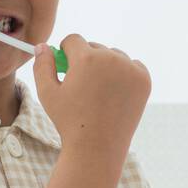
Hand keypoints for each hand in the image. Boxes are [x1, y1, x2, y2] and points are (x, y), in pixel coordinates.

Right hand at [32, 34, 150, 157]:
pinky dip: (125, 73)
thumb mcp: (47, 93)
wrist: (98, 147)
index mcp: (86, 58)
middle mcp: (111, 58)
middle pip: (94, 47)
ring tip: (98, 90)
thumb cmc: (69, 121)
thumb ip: (43, 65)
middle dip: (86, 59)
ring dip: (106, 65)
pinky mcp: (144, 80)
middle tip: (82, 84)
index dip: (66, 52)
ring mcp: (131, 69)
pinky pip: (133, 66)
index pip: (74, 40)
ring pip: (114, 56)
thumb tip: (43, 46)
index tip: (65, 66)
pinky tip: (115, 91)